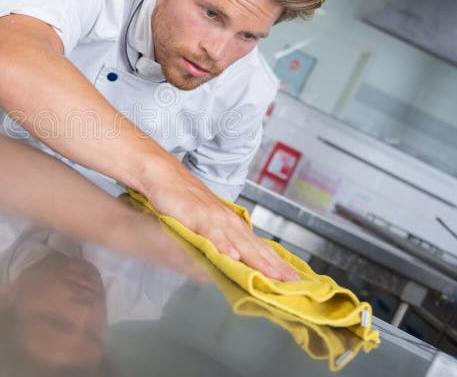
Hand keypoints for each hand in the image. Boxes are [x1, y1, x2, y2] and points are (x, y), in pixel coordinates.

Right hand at [140, 158, 299, 281]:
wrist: (163, 174)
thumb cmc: (184, 197)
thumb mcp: (206, 220)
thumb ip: (221, 239)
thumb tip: (233, 259)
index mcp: (230, 222)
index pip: (257, 245)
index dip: (275, 262)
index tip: (293, 277)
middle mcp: (226, 220)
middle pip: (253, 246)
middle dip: (273, 265)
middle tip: (292, 281)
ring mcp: (212, 217)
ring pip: (238, 241)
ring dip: (256, 258)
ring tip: (272, 275)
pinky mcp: (194, 215)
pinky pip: (210, 233)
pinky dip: (222, 244)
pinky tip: (232, 256)